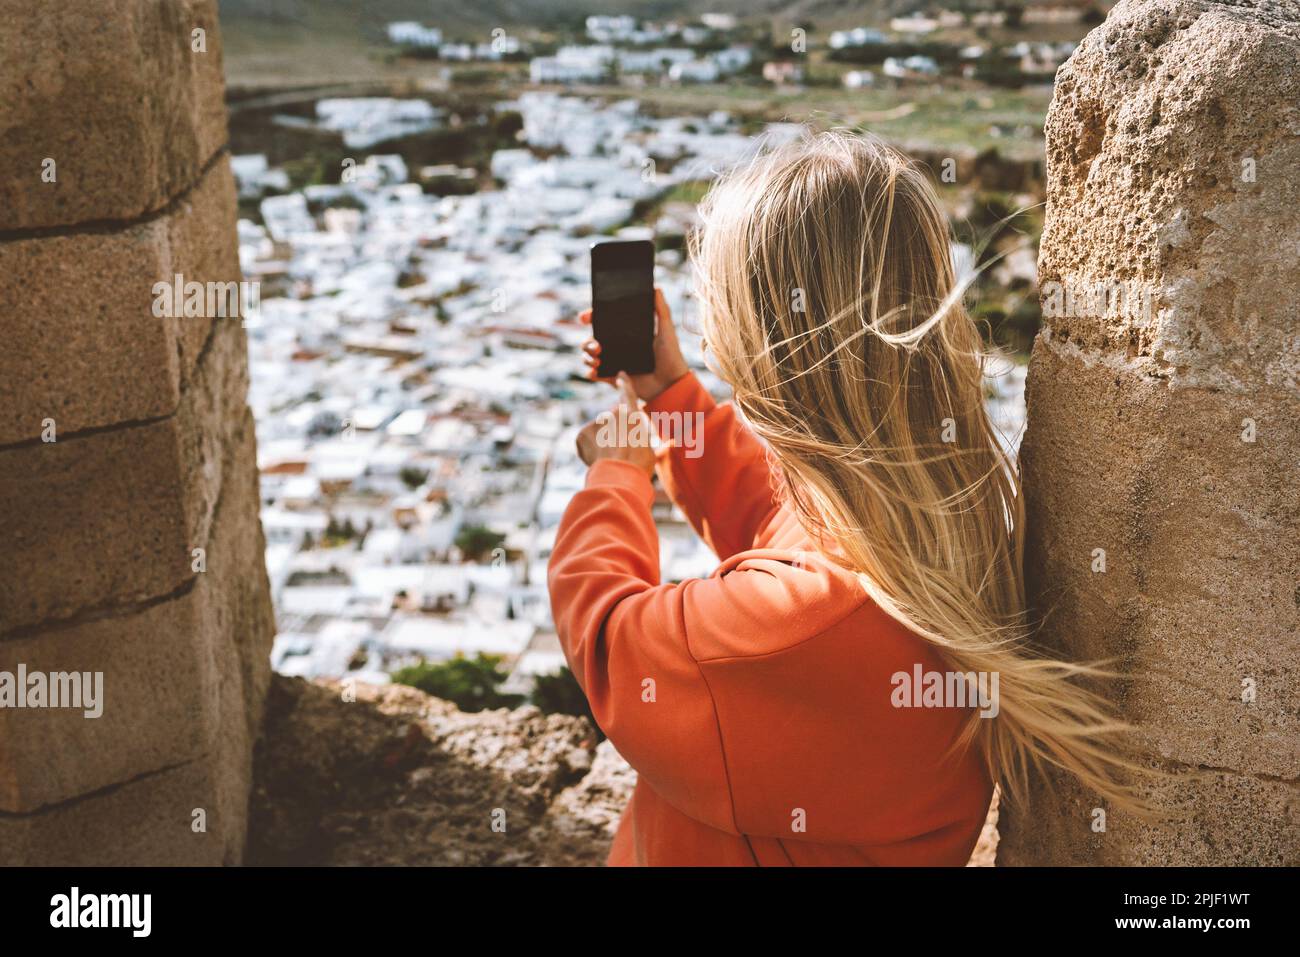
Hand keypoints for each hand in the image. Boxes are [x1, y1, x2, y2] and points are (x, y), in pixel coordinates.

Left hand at [575, 374, 656, 478]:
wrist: (620, 475)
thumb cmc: (639, 465)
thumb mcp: (647, 448)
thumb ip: (637, 438)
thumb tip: (631, 441)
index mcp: (633, 416)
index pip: (628, 394)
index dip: (624, 384)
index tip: (620, 375)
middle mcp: (613, 414)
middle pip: (611, 421)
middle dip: (612, 434)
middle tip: (619, 453)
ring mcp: (596, 422)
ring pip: (597, 433)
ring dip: (601, 444)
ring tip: (609, 460)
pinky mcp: (582, 433)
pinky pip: (585, 442)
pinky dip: (589, 451)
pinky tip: (597, 461)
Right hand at [579, 287, 689, 401]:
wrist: (671, 384)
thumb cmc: (671, 356)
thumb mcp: (667, 330)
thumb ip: (661, 309)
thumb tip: (656, 287)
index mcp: (625, 332)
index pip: (603, 321)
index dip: (591, 317)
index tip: (585, 317)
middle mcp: (617, 346)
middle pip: (591, 339)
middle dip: (587, 341)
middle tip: (597, 345)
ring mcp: (613, 361)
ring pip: (589, 355)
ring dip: (586, 355)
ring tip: (598, 357)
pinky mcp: (613, 377)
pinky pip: (594, 373)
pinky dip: (591, 371)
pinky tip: (595, 370)